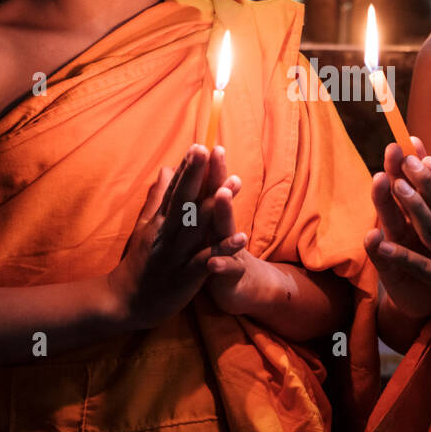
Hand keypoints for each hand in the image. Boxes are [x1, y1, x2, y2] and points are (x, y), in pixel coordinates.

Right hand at [105, 145, 244, 330]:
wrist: (124, 303)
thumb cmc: (139, 263)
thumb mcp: (145, 227)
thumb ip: (157, 198)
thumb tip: (165, 169)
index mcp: (160, 221)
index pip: (174, 190)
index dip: (186, 168)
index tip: (198, 144)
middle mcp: (167, 234)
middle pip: (183, 200)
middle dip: (196, 174)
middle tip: (209, 149)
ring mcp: (175, 255)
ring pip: (196, 226)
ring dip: (216, 204)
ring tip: (235, 182)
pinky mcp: (184, 278)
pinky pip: (205, 261)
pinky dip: (222, 250)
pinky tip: (241, 237)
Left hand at [199, 148, 286, 315]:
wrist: (243, 289)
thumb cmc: (220, 254)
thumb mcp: (207, 228)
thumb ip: (197, 202)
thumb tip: (187, 176)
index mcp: (210, 219)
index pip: (207, 187)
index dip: (205, 167)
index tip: (201, 142)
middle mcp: (222, 229)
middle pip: (220, 199)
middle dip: (217, 176)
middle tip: (216, 152)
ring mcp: (230, 250)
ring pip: (225, 230)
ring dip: (225, 212)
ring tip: (222, 194)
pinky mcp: (232, 275)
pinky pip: (227, 269)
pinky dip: (222, 263)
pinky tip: (213, 260)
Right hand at [364, 137, 430, 322]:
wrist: (428, 306)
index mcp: (424, 218)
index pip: (420, 186)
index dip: (418, 165)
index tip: (415, 139)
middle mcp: (406, 228)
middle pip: (400, 195)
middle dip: (397, 172)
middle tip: (392, 149)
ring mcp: (396, 248)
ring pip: (388, 221)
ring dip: (383, 201)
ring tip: (379, 179)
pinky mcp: (390, 272)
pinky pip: (383, 259)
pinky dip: (377, 249)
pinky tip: (372, 236)